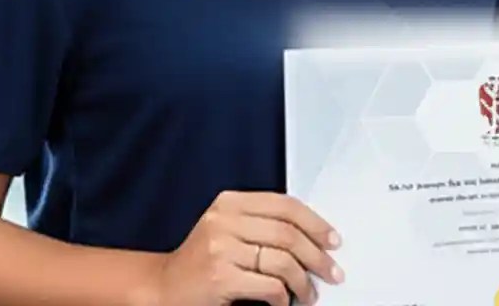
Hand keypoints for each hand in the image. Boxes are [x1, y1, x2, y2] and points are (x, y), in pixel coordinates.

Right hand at [151, 190, 343, 305]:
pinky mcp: (220, 277)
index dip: (315, 223)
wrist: (164, 288)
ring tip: (310, 294)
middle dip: (317, 256)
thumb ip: (261, 225)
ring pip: (283, 262)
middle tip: (332, 272)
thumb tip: (314, 236)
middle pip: (288, 233)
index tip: (333, 240)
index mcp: (229, 203)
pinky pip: (270, 286)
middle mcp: (223, 221)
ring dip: (304, 283)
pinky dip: (284, 298)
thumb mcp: (227, 230)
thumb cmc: (203, 261)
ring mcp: (220, 249)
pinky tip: (283, 303)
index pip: (284, 205)